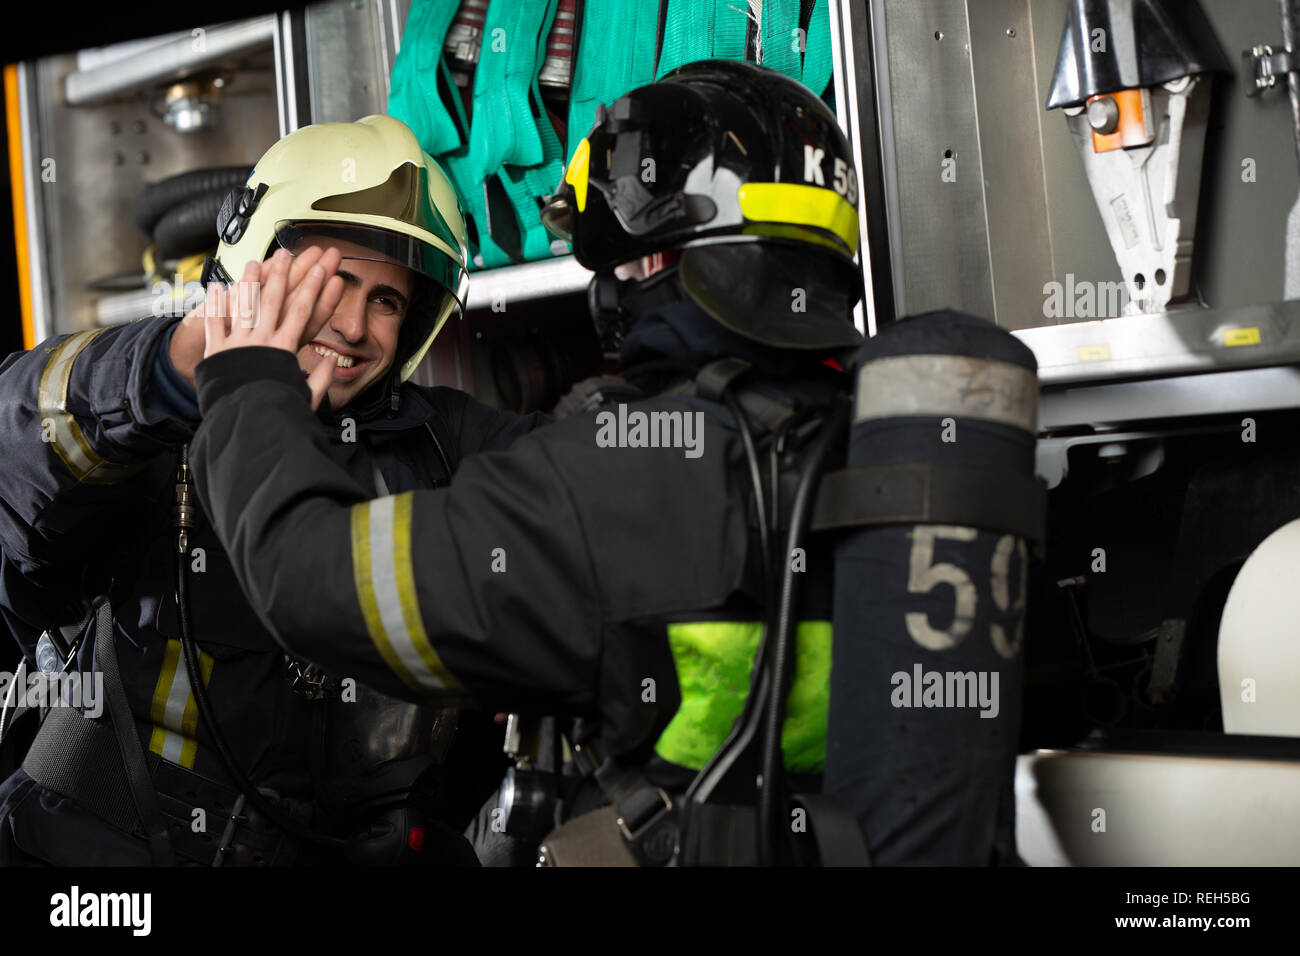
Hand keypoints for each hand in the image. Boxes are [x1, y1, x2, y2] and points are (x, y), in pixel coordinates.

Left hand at [202, 246, 344, 408]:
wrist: (244, 424)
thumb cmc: (274, 412)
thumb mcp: (306, 398)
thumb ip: (320, 379)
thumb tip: (330, 362)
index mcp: (284, 350)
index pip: (302, 311)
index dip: (313, 287)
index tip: (321, 270)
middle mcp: (260, 341)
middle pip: (275, 300)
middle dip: (284, 274)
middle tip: (290, 253)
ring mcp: (237, 344)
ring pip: (243, 305)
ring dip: (249, 281)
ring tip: (254, 262)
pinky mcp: (216, 352)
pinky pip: (214, 323)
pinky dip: (214, 305)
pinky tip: (217, 288)